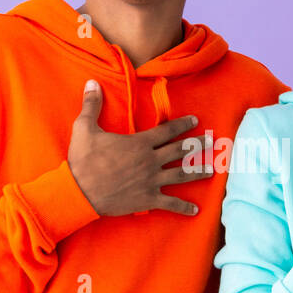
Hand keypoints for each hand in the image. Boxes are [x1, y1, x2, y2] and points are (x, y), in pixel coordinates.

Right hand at [67, 79, 212, 216]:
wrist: (79, 192)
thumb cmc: (82, 160)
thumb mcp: (84, 128)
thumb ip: (92, 105)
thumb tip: (92, 82)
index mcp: (139, 143)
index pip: (167, 131)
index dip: (182, 125)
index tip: (195, 120)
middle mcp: (150, 161)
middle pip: (180, 151)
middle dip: (197, 145)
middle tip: (212, 142)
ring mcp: (151, 181)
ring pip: (180, 175)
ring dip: (198, 172)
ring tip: (211, 171)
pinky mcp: (147, 199)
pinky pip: (170, 203)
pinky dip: (184, 207)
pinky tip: (196, 210)